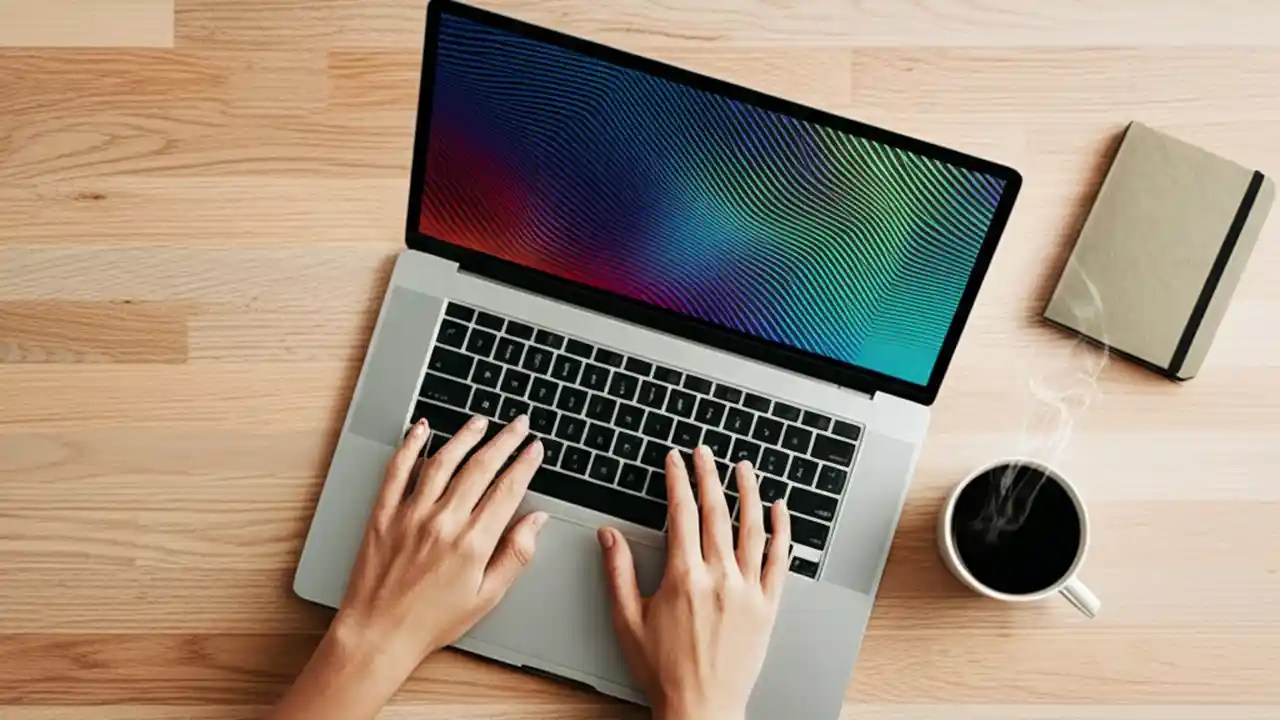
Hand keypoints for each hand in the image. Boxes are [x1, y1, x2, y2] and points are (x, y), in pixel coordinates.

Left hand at [269, 414, 547, 719]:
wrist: (378, 633)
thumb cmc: (432, 621)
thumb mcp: (487, 596)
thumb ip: (516, 554)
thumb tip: (537, 521)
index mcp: (473, 542)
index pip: (507, 489)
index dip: (525, 464)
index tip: (535, 448)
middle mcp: (443, 521)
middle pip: (481, 467)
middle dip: (504, 440)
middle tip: (518, 424)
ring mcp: (411, 513)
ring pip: (443, 460)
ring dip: (465, 436)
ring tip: (481, 421)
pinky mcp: (384, 513)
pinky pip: (398, 470)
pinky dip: (410, 445)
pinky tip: (422, 428)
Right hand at [599, 446, 790, 719]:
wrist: (702, 708)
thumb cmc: (664, 670)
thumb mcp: (628, 620)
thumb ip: (617, 572)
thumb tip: (608, 535)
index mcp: (684, 578)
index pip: (681, 513)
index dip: (677, 481)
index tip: (675, 461)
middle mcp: (720, 578)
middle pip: (716, 512)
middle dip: (708, 475)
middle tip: (704, 452)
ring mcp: (748, 590)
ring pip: (751, 528)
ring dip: (747, 492)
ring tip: (743, 468)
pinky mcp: (768, 606)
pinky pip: (780, 560)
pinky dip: (781, 530)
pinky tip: (778, 509)